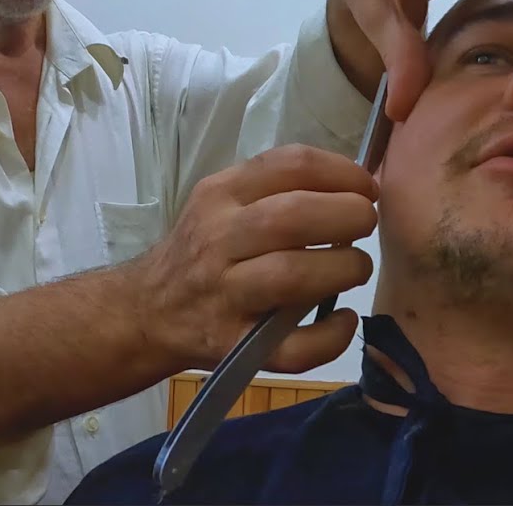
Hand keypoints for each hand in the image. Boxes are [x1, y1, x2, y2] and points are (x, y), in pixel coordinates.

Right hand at [135, 144, 377, 372]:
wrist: (147, 311)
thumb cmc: (201, 249)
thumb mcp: (222, 201)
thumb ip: (276, 188)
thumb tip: (356, 186)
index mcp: (220, 195)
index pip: (290, 165)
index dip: (342, 173)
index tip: (365, 188)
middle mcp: (218, 240)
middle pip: (293, 217)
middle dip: (347, 216)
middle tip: (365, 225)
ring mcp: (224, 296)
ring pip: (292, 276)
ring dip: (343, 269)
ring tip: (356, 268)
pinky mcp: (233, 346)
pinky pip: (292, 347)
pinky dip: (330, 335)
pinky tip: (343, 320)